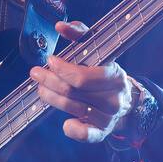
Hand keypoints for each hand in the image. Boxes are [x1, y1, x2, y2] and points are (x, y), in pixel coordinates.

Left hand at [29, 20, 134, 143]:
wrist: (126, 100)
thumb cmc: (105, 72)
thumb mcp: (98, 50)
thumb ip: (80, 35)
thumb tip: (60, 26)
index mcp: (114, 75)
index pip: (82, 77)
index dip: (62, 70)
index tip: (50, 61)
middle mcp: (113, 98)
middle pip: (73, 92)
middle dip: (50, 81)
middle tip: (36, 73)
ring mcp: (108, 116)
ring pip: (73, 108)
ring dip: (51, 98)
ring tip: (40, 88)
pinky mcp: (102, 131)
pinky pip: (86, 135)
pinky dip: (73, 129)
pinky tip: (64, 123)